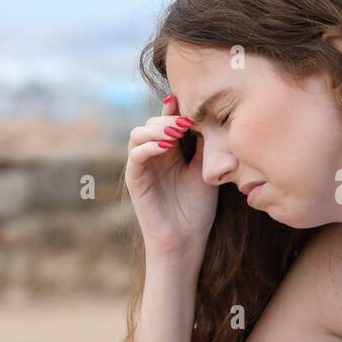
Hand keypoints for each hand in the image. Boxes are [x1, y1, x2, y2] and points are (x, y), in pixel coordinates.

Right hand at [124, 91, 218, 260]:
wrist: (187, 239)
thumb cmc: (198, 208)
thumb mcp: (205, 170)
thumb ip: (203, 144)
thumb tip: (207, 116)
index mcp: (171, 151)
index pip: (169, 122)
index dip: (178, 110)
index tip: (193, 102)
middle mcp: (154, 155)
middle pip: (152, 123)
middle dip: (169, 118)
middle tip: (187, 120)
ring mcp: (142, 165)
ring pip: (139, 133)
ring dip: (157, 128)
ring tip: (177, 131)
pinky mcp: (134, 178)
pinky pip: (135, 155)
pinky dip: (148, 146)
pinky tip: (166, 145)